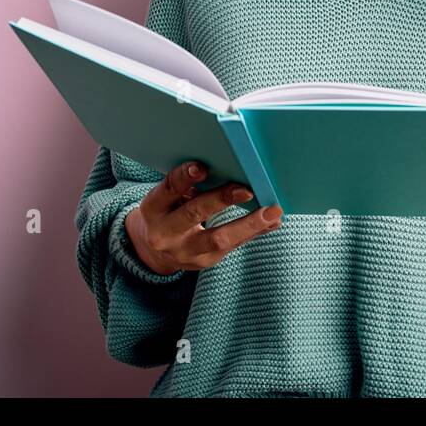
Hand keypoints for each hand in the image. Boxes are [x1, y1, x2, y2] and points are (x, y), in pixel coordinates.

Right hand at [125, 161, 282, 275]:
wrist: (154, 251)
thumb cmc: (167, 212)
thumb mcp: (166, 198)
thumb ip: (187, 185)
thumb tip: (226, 164)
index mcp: (153, 209)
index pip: (168, 189)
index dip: (184, 178)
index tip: (202, 167)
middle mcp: (165, 233)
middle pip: (194, 214)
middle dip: (221, 200)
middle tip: (246, 189)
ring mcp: (185, 251)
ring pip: (218, 239)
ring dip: (248, 224)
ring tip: (271, 211)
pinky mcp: (205, 262)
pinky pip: (234, 246)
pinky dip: (255, 232)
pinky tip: (272, 221)